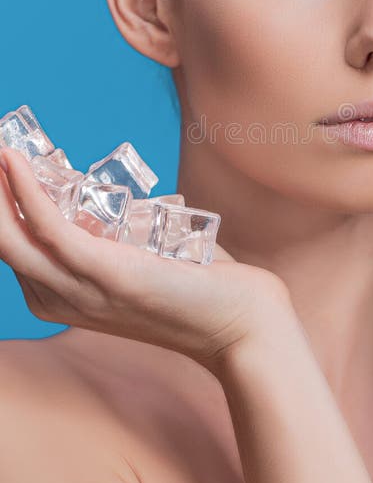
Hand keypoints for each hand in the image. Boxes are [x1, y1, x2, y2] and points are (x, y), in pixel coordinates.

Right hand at [0, 147, 291, 377]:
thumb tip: (123, 200)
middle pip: (1, 239)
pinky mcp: (104, 273)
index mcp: (60, 295)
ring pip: (9, 236)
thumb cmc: (195, 288)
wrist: (239, 324)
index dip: (5, 198)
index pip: (13, 241)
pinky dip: (25, 189)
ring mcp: (77, 291)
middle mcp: (56, 298)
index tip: (6, 158)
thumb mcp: (140, 258)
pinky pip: (48, 227)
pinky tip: (13, 159)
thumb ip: (121, 235)